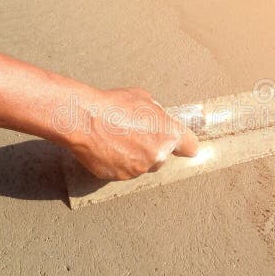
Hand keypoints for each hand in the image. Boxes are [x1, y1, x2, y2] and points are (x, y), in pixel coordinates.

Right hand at [64, 87, 198, 179]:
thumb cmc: (113, 105)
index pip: (190, 146)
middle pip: (162, 157)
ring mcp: (139, 169)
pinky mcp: (120, 177)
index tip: (186, 148)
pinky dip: (117, 162)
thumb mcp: (142, 98)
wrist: (85, 120)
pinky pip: (122, 171)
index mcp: (168, 134)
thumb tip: (155, 118)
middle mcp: (157, 155)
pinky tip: (106, 147)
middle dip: (151, 148)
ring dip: (133, 156)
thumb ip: (155, 113)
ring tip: (115, 138)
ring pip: (141, 165)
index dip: (186, 146)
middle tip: (133, 134)